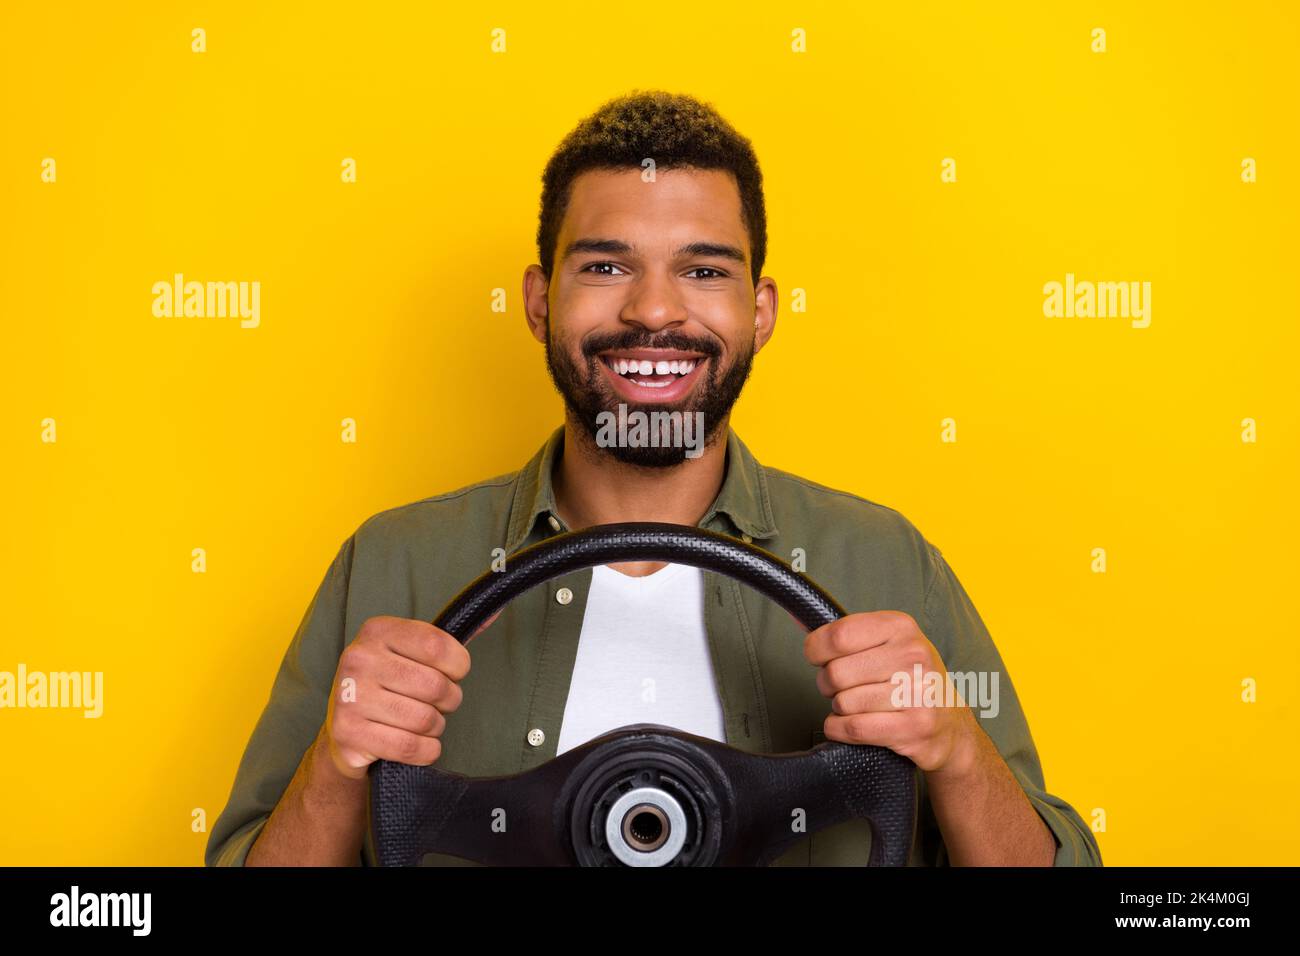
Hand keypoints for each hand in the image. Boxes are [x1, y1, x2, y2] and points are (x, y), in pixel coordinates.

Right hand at [321, 615, 471, 779]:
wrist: (344, 729)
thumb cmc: (389, 684)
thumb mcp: (410, 652)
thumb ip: (450, 638)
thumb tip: (495, 611)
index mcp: (377, 631)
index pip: (438, 645)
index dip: (458, 665)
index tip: (453, 673)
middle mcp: (359, 659)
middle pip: (435, 686)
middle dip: (449, 700)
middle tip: (437, 703)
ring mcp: (350, 697)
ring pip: (425, 719)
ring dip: (435, 727)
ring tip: (421, 721)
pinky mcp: (349, 734)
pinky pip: (410, 747)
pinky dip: (426, 750)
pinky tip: (418, 743)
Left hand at [803, 610, 976, 774]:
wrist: (950, 726)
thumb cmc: (910, 680)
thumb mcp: (886, 644)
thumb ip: (844, 634)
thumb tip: (799, 619)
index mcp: (901, 627)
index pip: (837, 635)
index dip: (816, 651)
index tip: (819, 658)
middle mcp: (913, 655)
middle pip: (835, 673)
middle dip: (828, 685)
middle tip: (844, 688)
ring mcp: (918, 691)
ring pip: (843, 703)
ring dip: (840, 710)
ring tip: (860, 706)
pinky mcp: (915, 726)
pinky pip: (853, 728)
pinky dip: (840, 730)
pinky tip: (850, 725)